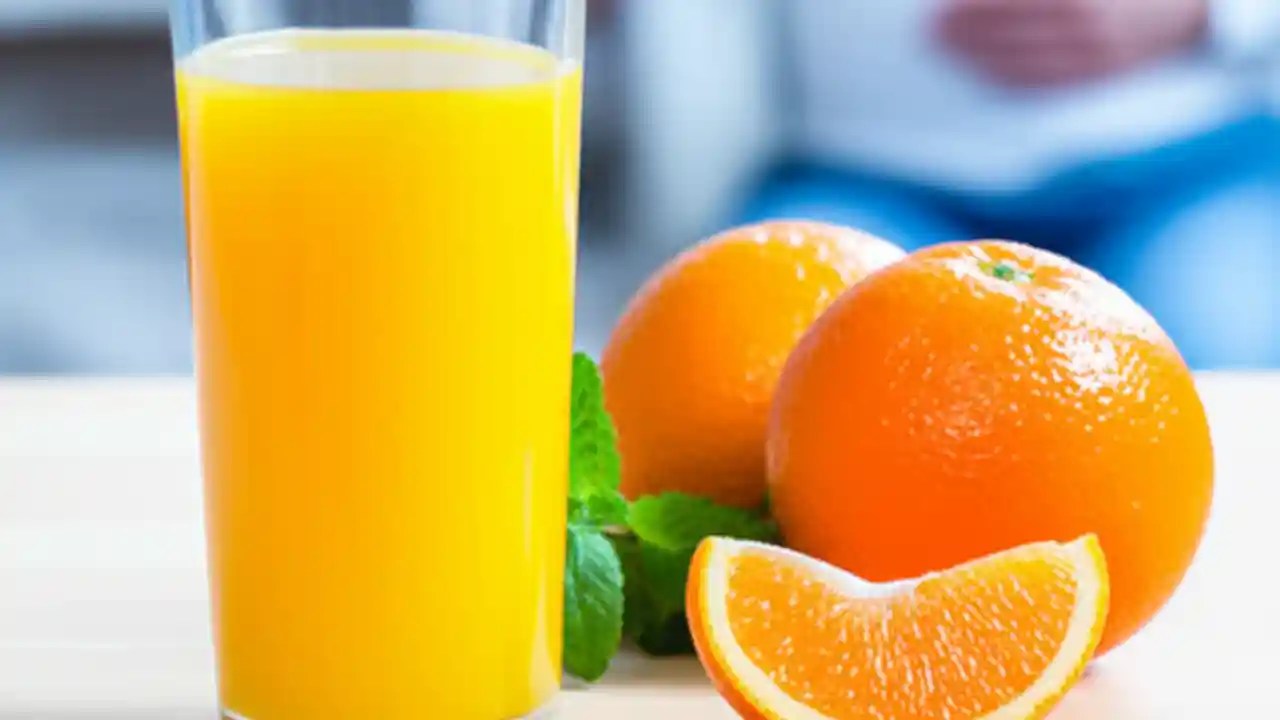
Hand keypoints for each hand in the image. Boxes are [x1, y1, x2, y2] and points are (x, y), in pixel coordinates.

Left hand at [937, 0, 1208, 87]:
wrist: (1188, 4)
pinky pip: (1043, 80)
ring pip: (1021, 60)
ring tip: (949, 49)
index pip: (1009, 4)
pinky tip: (982, 66)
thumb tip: (974, 4)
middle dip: (965, 33)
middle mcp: (1090, 22)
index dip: (971, 10)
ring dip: (978, 56)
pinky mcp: (1102, 73)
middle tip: (931, 31)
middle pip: (1008, 32)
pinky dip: (1006, 73)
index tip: (940, 12)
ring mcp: (1097, 52)